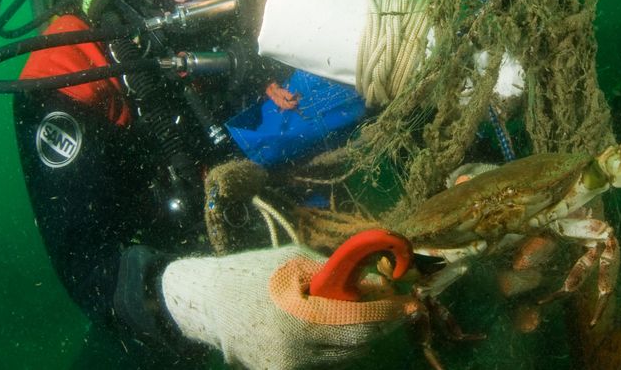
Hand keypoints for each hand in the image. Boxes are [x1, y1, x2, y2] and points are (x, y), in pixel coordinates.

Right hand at [161, 245, 416, 368]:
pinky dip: (337, 348)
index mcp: (302, 310)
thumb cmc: (254, 273)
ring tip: (375, 315)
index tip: (411, 301)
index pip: (362, 315)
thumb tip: (378, 284)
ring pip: (345, 355)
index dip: (391, 310)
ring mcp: (289, 364)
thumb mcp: (296, 261)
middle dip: (384, 325)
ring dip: (364, 336)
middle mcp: (297, 344)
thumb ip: (336, 274)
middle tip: (402, 310)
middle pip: (359, 341)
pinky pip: (323, 363)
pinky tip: (338, 330)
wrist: (208, 303)